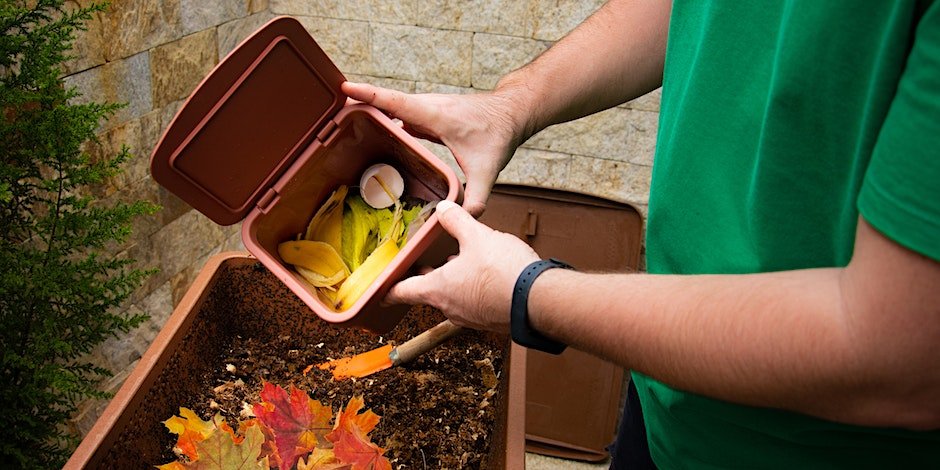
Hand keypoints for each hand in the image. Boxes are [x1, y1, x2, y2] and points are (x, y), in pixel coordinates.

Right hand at [342, 81, 524, 216]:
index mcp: (433, 114)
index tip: (344, 88)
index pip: (394, 101)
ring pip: (392, 107)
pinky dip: (386, 120)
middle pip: (385, 103)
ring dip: (371, 112)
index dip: (368, 94)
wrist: (511, 113)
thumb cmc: (499, 132)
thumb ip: (477, 195)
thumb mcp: (487, 168)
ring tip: (345, 125)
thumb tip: (466, 217)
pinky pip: (400, 115)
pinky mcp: (428, 114)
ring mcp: (426, 109)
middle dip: (360, 105)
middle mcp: (426, 107)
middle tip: (333, 116)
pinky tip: (376, 135)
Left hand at [384, 200, 539, 331]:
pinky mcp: (491, 319)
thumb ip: (457, 220)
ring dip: (454, 280)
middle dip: (427, 277)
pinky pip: (475, 302)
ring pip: (454, 296)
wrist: (539, 301)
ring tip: (461, 260)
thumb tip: (444, 208)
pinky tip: (487, 273)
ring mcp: (471, 316)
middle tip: (425, 264)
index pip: (402, 292)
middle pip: (430, 292)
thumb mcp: (477, 236)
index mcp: (438, 289)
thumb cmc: (504, 273)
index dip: (388, 289)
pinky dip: (474, 288)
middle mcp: (451, 307)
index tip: (379, 290)